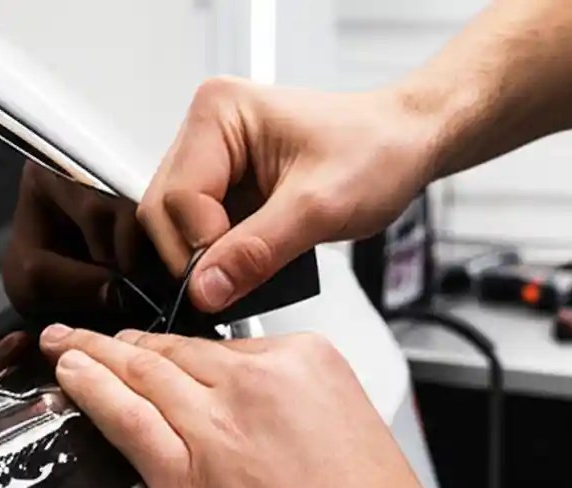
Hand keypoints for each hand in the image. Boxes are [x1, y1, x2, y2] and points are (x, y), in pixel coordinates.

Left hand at [38, 326, 448, 487]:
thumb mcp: (349, 430)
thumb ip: (296, 410)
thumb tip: (259, 418)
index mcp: (304, 362)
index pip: (221, 346)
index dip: (178, 350)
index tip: (158, 351)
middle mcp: (257, 384)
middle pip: (173, 351)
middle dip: (126, 343)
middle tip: (91, 335)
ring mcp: (216, 426)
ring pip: (139, 373)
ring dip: (91, 353)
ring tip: (63, 345)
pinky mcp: (185, 474)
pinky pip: (123, 416)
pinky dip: (88, 389)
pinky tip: (69, 376)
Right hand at [138, 77, 438, 312]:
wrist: (407, 144)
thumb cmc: (376, 150)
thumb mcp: (319, 208)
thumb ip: (257, 252)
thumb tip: (206, 289)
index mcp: (219, 112)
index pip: (176, 198)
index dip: (199, 248)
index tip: (227, 282)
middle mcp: (208, 130)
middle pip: (164, 213)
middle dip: (197, 256)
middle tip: (237, 281)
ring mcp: (213, 158)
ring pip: (176, 226)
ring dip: (209, 257)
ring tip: (252, 266)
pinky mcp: (225, 184)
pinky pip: (199, 231)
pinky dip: (220, 255)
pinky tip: (251, 259)